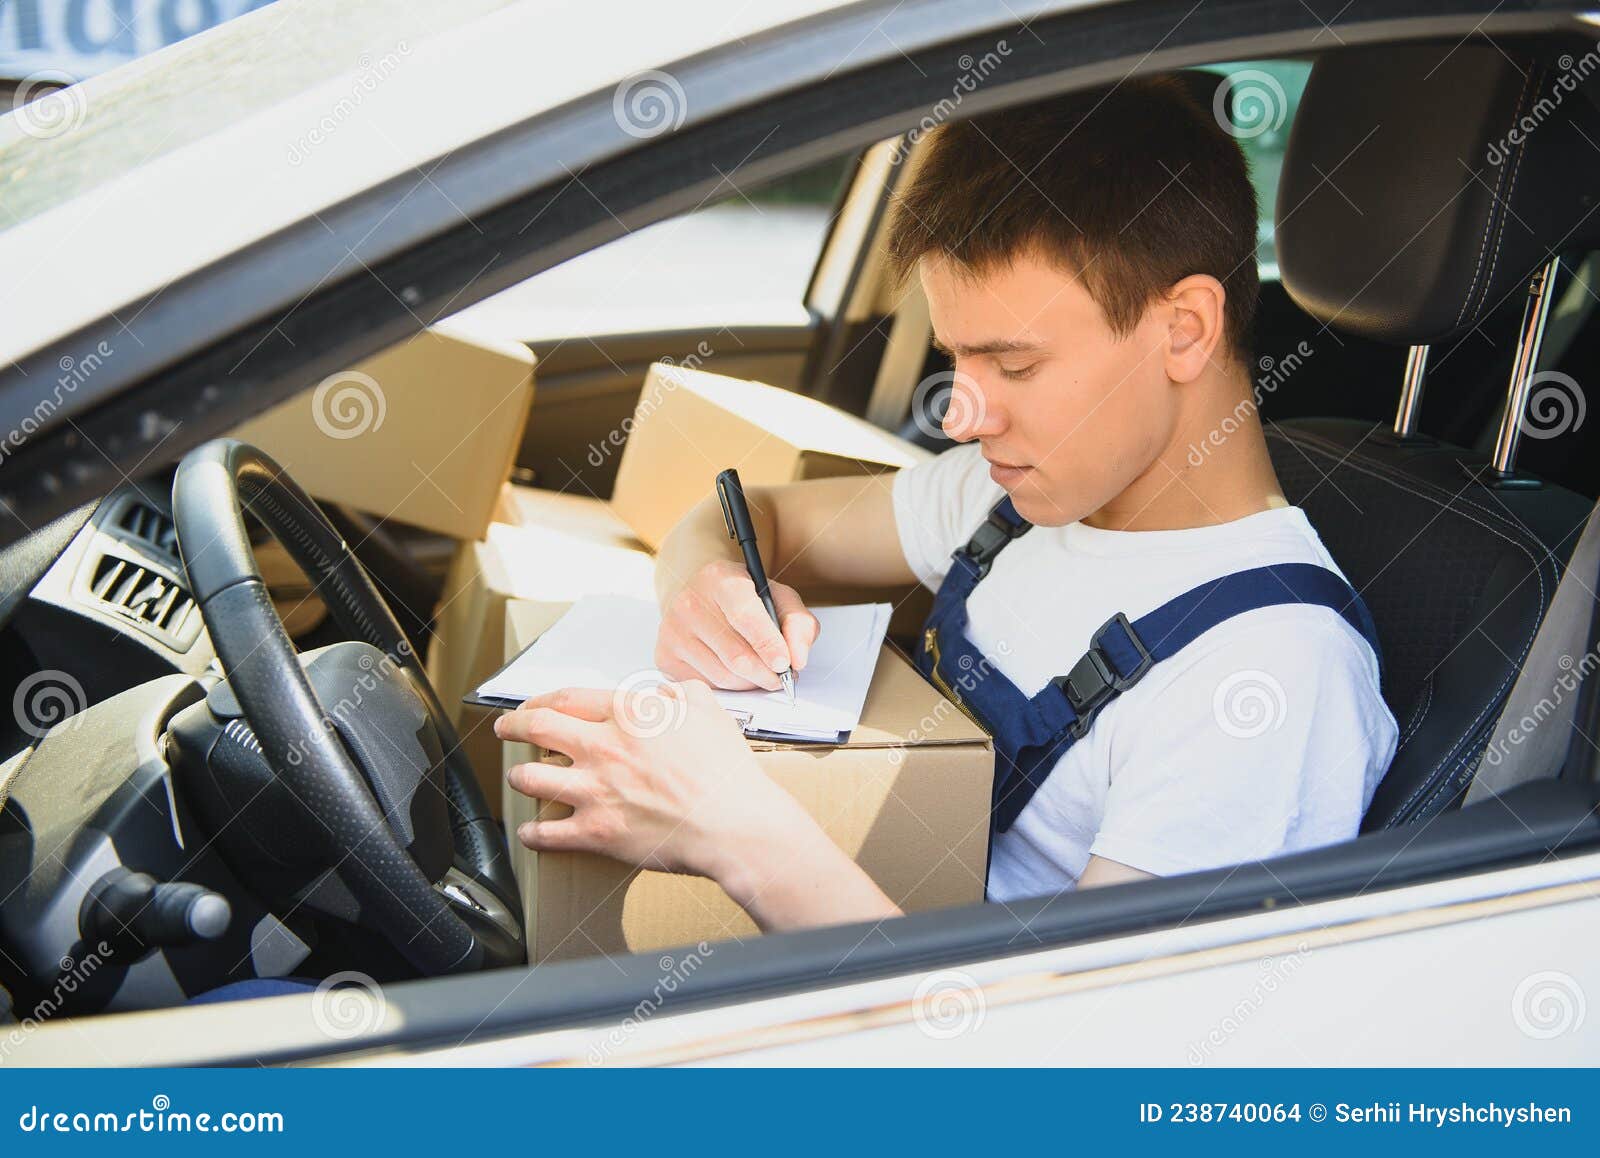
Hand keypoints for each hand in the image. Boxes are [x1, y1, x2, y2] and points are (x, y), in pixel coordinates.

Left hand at [495, 681, 815, 879]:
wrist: (735, 823)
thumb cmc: (726, 771)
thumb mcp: (709, 709)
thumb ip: (681, 692)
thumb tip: (666, 692)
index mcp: (628, 715)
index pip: (567, 698)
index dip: (540, 699)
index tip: (532, 704)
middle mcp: (603, 748)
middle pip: (537, 728)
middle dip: (512, 727)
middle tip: (505, 730)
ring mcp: (595, 791)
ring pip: (531, 778)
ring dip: (520, 776)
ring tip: (519, 777)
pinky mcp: (597, 832)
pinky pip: (547, 833)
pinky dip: (532, 834)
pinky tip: (530, 832)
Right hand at [655, 559, 819, 691]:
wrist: (701, 596)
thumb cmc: (744, 598)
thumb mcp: (778, 598)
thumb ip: (798, 624)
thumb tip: (797, 659)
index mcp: (719, 578)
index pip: (744, 615)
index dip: (767, 643)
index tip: (785, 664)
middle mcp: (689, 602)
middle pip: (735, 655)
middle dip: (766, 673)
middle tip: (781, 677)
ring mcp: (672, 630)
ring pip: (723, 676)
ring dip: (749, 682)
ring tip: (759, 671)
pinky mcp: (664, 655)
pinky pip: (706, 686)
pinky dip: (727, 686)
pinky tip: (733, 670)